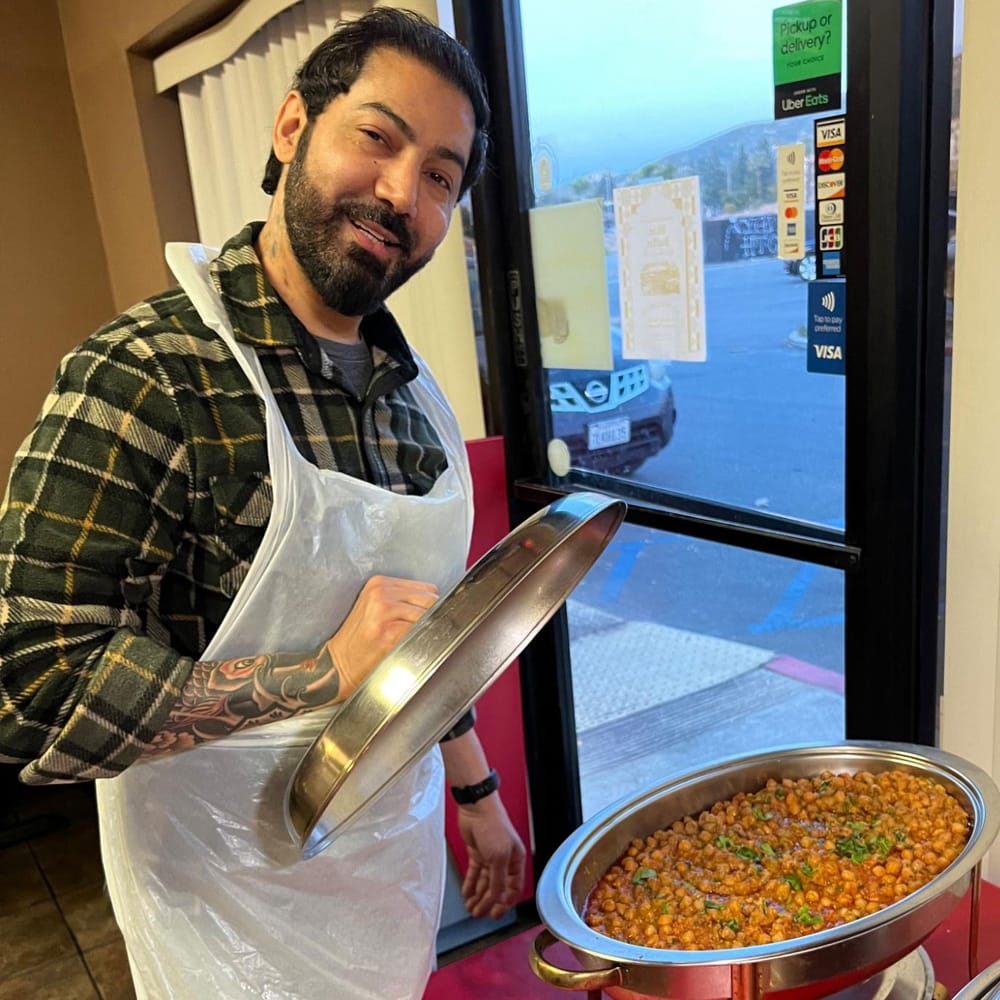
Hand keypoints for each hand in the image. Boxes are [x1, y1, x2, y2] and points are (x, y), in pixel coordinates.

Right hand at [326, 575, 438, 695]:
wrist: (337, 664)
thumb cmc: (360, 638)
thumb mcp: (376, 608)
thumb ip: (403, 600)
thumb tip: (438, 604)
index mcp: (379, 583)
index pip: (427, 589)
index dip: (431, 607)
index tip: (426, 619)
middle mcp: (380, 593)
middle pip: (430, 601)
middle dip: (431, 618)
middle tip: (419, 632)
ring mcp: (382, 611)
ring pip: (426, 617)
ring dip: (424, 631)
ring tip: (408, 641)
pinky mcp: (387, 633)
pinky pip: (418, 632)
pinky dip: (419, 641)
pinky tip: (406, 648)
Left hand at [457, 793, 526, 919]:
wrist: (476, 808)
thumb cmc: (493, 827)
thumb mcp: (499, 857)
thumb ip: (498, 880)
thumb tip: (497, 899)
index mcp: (516, 861)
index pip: (513, 888)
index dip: (505, 903)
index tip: (495, 914)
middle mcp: (504, 861)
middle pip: (497, 888)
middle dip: (488, 902)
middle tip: (478, 914)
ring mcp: (490, 857)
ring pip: (485, 882)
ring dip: (478, 896)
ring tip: (470, 907)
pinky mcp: (477, 852)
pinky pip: (475, 873)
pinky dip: (470, 884)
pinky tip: (466, 893)